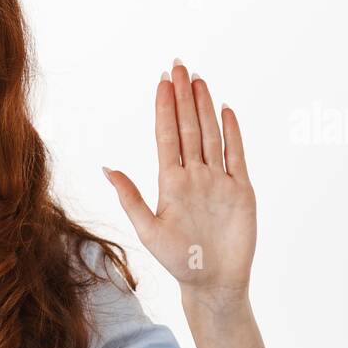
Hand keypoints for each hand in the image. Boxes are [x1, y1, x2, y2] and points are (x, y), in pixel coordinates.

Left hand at [103, 59, 256, 305]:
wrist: (213, 282)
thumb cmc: (177, 261)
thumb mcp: (147, 230)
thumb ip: (130, 198)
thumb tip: (106, 168)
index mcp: (170, 182)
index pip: (166, 136)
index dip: (164, 108)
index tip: (161, 82)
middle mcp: (194, 175)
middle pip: (188, 127)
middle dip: (183, 96)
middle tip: (178, 65)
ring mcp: (218, 180)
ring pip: (210, 135)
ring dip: (204, 107)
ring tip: (198, 79)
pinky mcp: (240, 189)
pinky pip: (236, 154)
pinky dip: (232, 132)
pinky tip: (226, 110)